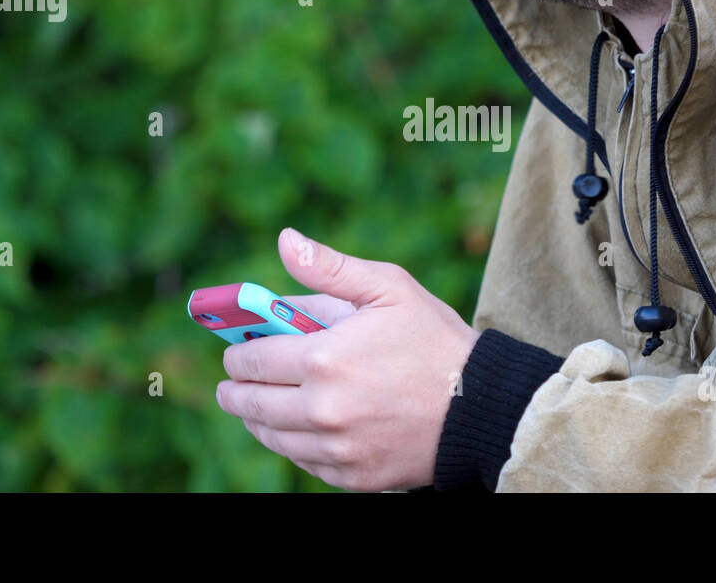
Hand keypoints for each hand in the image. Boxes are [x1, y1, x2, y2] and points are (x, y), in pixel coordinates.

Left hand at [215, 227, 480, 490]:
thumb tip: (285, 240)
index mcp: (324, 358)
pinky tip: (296, 427)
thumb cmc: (434, 340)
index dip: (237, 352)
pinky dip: (291, 442)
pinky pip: (300, 459)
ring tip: (257, 403)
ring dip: (256, 417)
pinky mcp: (350, 475)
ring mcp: (335, 447)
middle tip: (235, 380)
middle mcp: (322, 409)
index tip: (237, 348)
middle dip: (236, 387)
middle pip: (249, 403)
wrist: (481, 406)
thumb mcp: (389, 288)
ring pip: (269, 435)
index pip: (251, 360)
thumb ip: (329, 267)